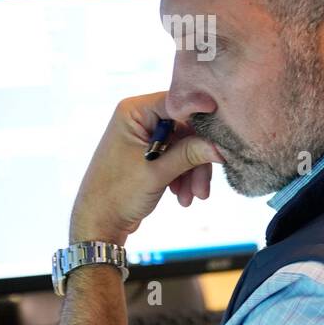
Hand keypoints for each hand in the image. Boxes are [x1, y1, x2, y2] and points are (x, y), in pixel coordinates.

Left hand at [69, 92, 221, 244]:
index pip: (178, 102)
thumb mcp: (157, 172)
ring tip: (193, 197)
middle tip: (203, 186)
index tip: (224, 132)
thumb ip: (191, 154)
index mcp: (133, 112)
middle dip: (197, 157)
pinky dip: (185, 176)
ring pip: (186, 145)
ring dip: (193, 171)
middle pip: (186, 128)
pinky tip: (183, 196)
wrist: (99, 221)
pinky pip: (179, 156)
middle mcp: (140, 118)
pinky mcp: (151, 153)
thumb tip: (222, 146)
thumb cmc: (117, 194)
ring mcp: (146, 136)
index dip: (203, 117)